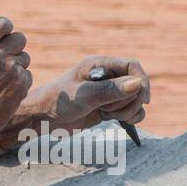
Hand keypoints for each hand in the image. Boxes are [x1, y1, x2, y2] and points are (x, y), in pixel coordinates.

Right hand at [0, 16, 32, 141]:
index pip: (1, 23)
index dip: (5, 27)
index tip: (4, 33)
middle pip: (19, 38)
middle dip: (14, 46)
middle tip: (5, 57)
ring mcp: (9, 69)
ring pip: (25, 57)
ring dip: (17, 65)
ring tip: (3, 77)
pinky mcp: (21, 83)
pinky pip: (27, 73)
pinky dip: (20, 80)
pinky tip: (7, 88)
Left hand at [0, 56, 149, 151]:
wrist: (43, 119)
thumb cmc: (59, 102)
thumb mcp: (85, 96)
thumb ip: (111, 90)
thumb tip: (138, 83)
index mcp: (100, 65)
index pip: (132, 66)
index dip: (141, 81)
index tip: (143, 99)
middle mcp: (107, 76)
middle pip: (136, 85)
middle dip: (131, 101)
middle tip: (111, 111)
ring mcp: (109, 92)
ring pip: (135, 99)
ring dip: (130, 110)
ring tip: (109, 115)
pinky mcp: (108, 107)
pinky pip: (131, 110)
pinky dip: (131, 116)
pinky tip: (119, 120)